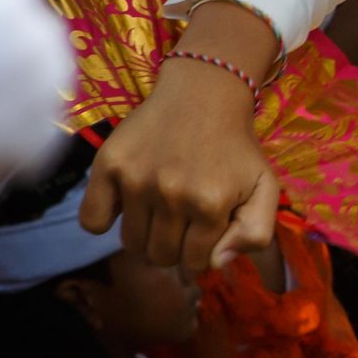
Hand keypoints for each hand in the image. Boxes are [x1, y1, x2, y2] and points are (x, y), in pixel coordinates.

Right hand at [80, 13, 281, 271]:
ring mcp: (137, 181)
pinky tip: (124, 204)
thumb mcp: (265, 187)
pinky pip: (92, 221)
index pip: (198, 263)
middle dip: (174, 247)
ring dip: (145, 236)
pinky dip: (104, 221)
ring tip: (159, 210)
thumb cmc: (236, 147)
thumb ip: (255, 232)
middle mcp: (172, 195)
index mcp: (212, 204)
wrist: (203, 94)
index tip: (204, 232)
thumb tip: (216, 263)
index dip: (202, 253)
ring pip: (131, 244)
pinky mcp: (109, 165)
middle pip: (161, 257)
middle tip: (181, 221)